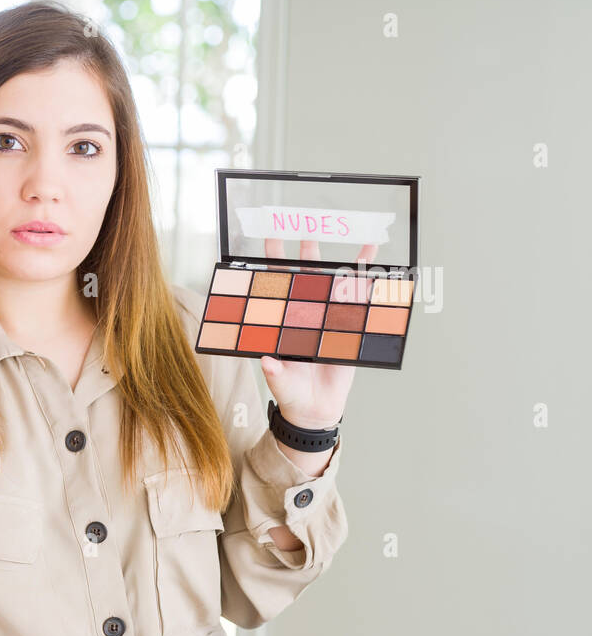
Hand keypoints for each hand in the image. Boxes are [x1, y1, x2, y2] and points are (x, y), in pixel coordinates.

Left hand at [258, 239, 372, 428]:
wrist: (316, 408)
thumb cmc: (292, 394)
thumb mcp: (281, 383)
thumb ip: (275, 372)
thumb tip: (266, 361)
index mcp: (284, 324)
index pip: (275, 290)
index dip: (270, 267)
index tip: (268, 242)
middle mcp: (303, 317)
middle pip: (302, 279)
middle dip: (300, 253)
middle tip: (299, 227)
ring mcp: (325, 319)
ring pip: (329, 284)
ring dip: (331, 260)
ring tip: (329, 232)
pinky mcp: (347, 326)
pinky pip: (357, 299)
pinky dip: (365, 278)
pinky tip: (370, 257)